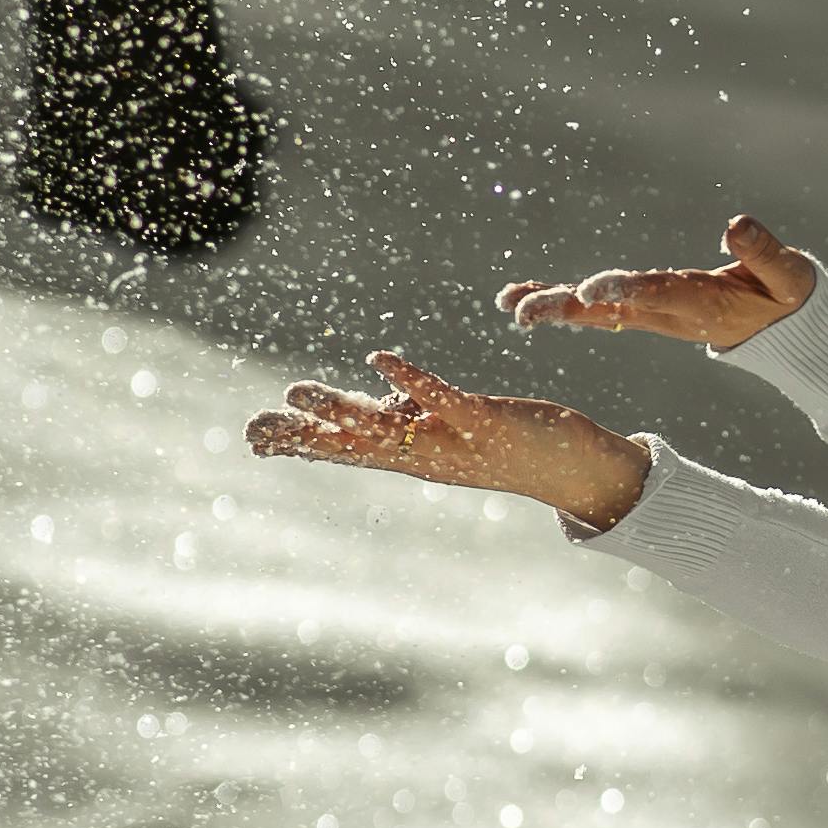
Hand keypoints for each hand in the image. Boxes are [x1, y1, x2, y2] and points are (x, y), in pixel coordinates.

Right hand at [244, 348, 646, 529]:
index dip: (300, 444)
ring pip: (386, 428)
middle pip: (353, 446)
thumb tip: (358, 415)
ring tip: (296, 392)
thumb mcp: (445, 438)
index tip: (253, 438)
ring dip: (341, 408)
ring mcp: (453, 441)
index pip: (346, 452)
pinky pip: (440, 399)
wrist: (573, 470)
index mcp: (414, 459)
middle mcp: (425, 457)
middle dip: (303, 435)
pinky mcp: (485, 420)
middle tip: (254, 427)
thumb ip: (401, 426)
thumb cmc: (509, 447)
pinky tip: (378, 358)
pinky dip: (409, 380)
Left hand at [500, 214, 818, 353]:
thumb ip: (765, 254)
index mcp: (702, 302)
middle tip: (523, 312)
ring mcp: (656, 314)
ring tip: (508, 303)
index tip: (590, 291)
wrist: (785, 335)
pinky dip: (564, 303)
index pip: (658, 293)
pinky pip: (600, 309)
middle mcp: (670, 312)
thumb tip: (735, 223)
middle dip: (567, 309)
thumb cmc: (789, 299)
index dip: (624, 290)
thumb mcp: (789, 278)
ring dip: (554, 306)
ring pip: (598, 313)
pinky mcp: (649, 310)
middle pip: (612, 311)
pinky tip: (527, 300)